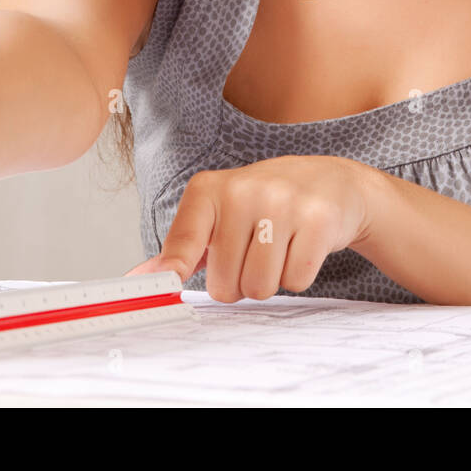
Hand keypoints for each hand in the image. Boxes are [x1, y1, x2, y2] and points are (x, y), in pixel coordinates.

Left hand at [123, 155, 375, 301]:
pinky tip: (301, 246)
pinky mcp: (318, 219)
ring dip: (270, 281)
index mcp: (209, 189)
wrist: (332, 182)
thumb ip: (182, 248)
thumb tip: (139, 279)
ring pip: (261, 287)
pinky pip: (296, 281)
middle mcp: (243, 190)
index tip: (160, 288)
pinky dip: (299, 276)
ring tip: (279, 248)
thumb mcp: (219, 214)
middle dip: (241, 282)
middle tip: (255, 252)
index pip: (181, 243)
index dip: (169, 273)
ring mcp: (282, 202)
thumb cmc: (265, 205)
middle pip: (225, 284)